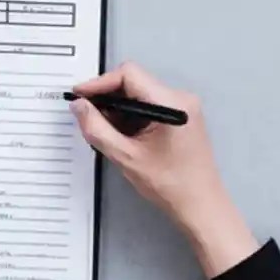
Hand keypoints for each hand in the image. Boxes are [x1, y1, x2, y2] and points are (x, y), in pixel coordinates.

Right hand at [71, 63, 258, 277]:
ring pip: (140, 94)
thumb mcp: (126, 157)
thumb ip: (97, 128)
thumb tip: (79, 106)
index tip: (80, 96)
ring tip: (104, 130)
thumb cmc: (171, 185)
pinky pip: (150, 105)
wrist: (200, 205)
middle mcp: (180, 98)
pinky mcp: (181, 117)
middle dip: (107, 98)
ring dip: (119, 109)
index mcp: (172, 103)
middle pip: (134, 82)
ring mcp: (183, 107)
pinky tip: (121, 135)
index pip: (129, 75)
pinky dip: (131, 116)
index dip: (99, 83)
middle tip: (87, 116)